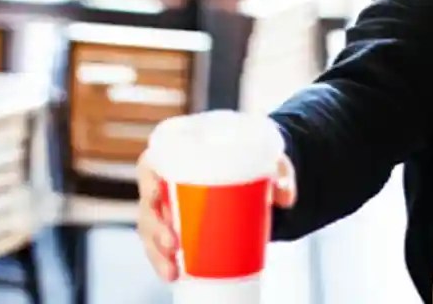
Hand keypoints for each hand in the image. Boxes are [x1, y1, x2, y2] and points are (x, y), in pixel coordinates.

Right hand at [137, 149, 297, 281]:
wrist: (253, 182)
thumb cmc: (253, 163)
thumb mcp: (269, 162)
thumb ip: (279, 172)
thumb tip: (286, 197)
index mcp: (179, 156)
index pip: (150, 164)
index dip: (147, 180)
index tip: (157, 196)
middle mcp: (167, 183)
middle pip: (148, 204)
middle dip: (155, 227)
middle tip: (173, 243)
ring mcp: (168, 209)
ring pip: (150, 230)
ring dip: (156, 252)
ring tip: (172, 270)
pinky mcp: (176, 230)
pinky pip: (160, 247)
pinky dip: (163, 262)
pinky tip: (172, 276)